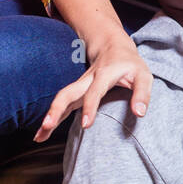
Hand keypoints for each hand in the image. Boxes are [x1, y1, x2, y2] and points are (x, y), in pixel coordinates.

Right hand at [37, 31, 151, 141]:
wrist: (113, 47)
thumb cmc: (131, 64)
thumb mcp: (143, 75)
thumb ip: (143, 93)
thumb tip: (140, 113)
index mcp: (104, 74)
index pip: (95, 91)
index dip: (90, 107)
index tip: (86, 125)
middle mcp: (87, 79)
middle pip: (68, 93)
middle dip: (57, 109)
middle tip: (48, 125)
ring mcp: (79, 85)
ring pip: (61, 99)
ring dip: (49, 116)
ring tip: (39, 136)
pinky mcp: (76, 92)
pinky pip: (62, 105)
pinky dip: (51, 118)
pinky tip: (41, 134)